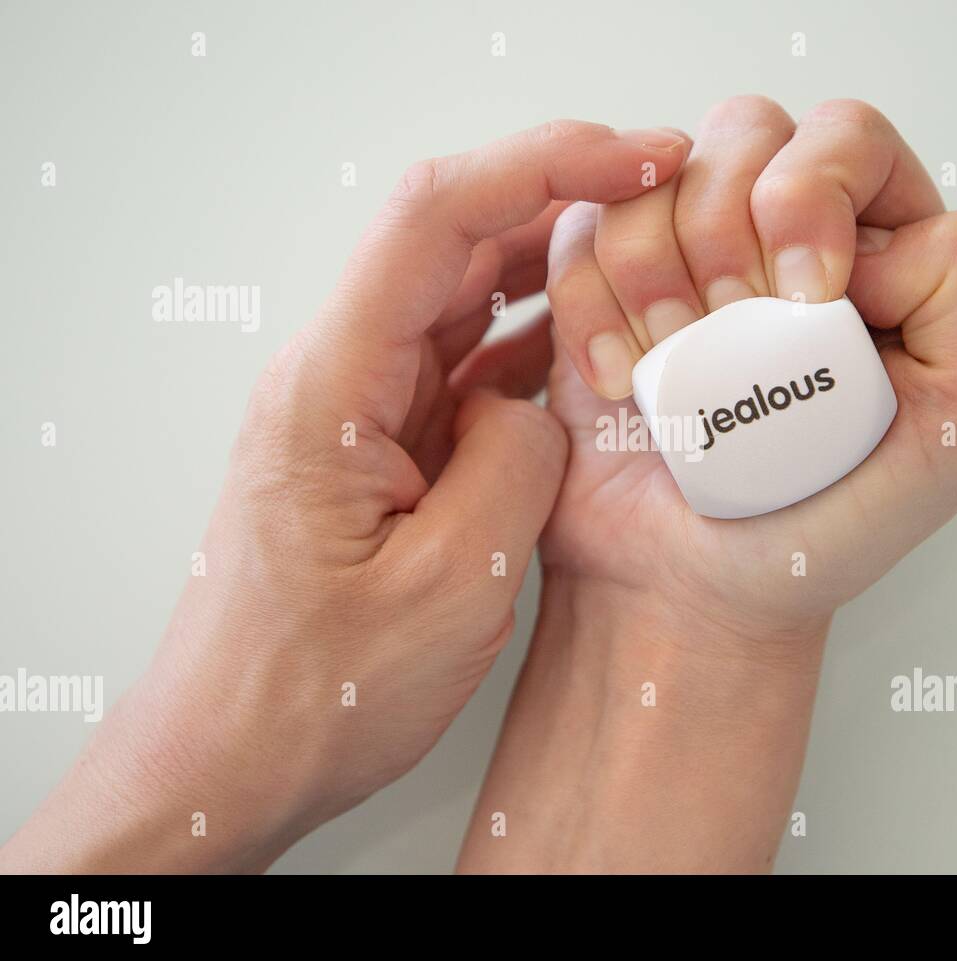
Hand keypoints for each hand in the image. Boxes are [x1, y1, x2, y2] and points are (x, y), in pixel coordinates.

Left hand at [0, 120, 686, 872]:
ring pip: (467, 297)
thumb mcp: (447, 590)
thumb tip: (543, 400)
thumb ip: (514, 466)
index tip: (635, 158)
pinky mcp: (384, 443)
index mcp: (331, 389)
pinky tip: (592, 350)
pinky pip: (468, 366)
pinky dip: (534, 347)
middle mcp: (338, 376)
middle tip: (668, 200)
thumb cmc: (312, 693)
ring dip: (555, 274)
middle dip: (565, 199)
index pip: (435, 220)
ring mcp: (362, 406)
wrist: (237, 754)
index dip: (543, 166)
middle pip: (455, 239)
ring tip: (647, 273)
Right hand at [457, 96, 956, 872]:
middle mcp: (786, 242)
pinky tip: (620, 378)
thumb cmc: (819, 533)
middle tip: (729, 326)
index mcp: (885, 256)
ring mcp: (693, 259)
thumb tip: (879, 232)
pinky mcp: (611, 286)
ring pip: (660, 172)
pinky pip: (585, 226)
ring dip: (655, 272)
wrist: (690, 594)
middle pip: (752, 129)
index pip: (854, 143)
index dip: (819, 201)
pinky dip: (590, 301)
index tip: (808, 308)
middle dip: (728, 226)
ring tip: (669, 367)